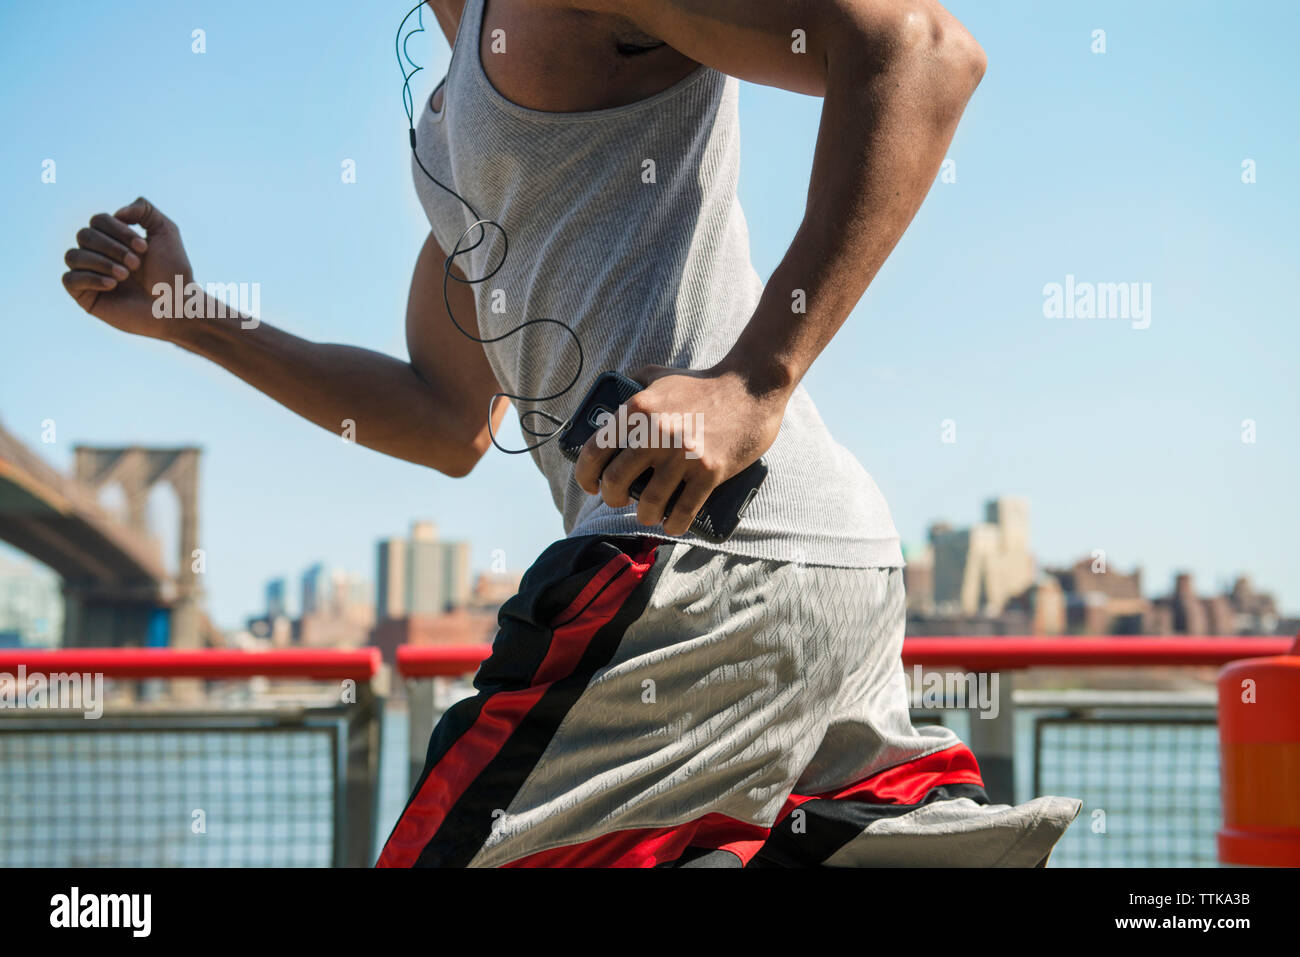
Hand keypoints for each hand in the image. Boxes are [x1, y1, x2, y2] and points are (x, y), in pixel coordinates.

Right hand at [61, 197, 193, 339]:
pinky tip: (113, 285)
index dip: (118, 230)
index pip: (98, 220)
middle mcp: (99, 255)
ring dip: (102, 262)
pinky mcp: (86, 297)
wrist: (176, 306)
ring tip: (125, 275)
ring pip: (73, 255)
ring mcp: (90, 275)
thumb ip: (144, 209)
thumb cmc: (173, 272)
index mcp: (114, 239)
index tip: (144, 248)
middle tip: (136, 264)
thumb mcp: (166, 231)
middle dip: (112, 247)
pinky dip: (91, 278)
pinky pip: (69, 279)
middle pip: (84, 235)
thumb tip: (117, 212)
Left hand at [574, 362, 788, 535]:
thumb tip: (606, 410)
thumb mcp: (658, 374)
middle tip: (618, 499)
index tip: (590, 485)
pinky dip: (673, 524)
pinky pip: (682, 511)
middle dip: (611, 498)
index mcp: (638, 409)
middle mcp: (656, 433)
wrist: (752, 388)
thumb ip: (631, 386)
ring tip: (648, 513)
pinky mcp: (709, 472)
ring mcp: (683, 455)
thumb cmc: (702, 383)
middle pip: (616, 482)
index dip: (585, 475)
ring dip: (644, 514)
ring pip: (648, 503)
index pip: (595, 451)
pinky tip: (670, 524)